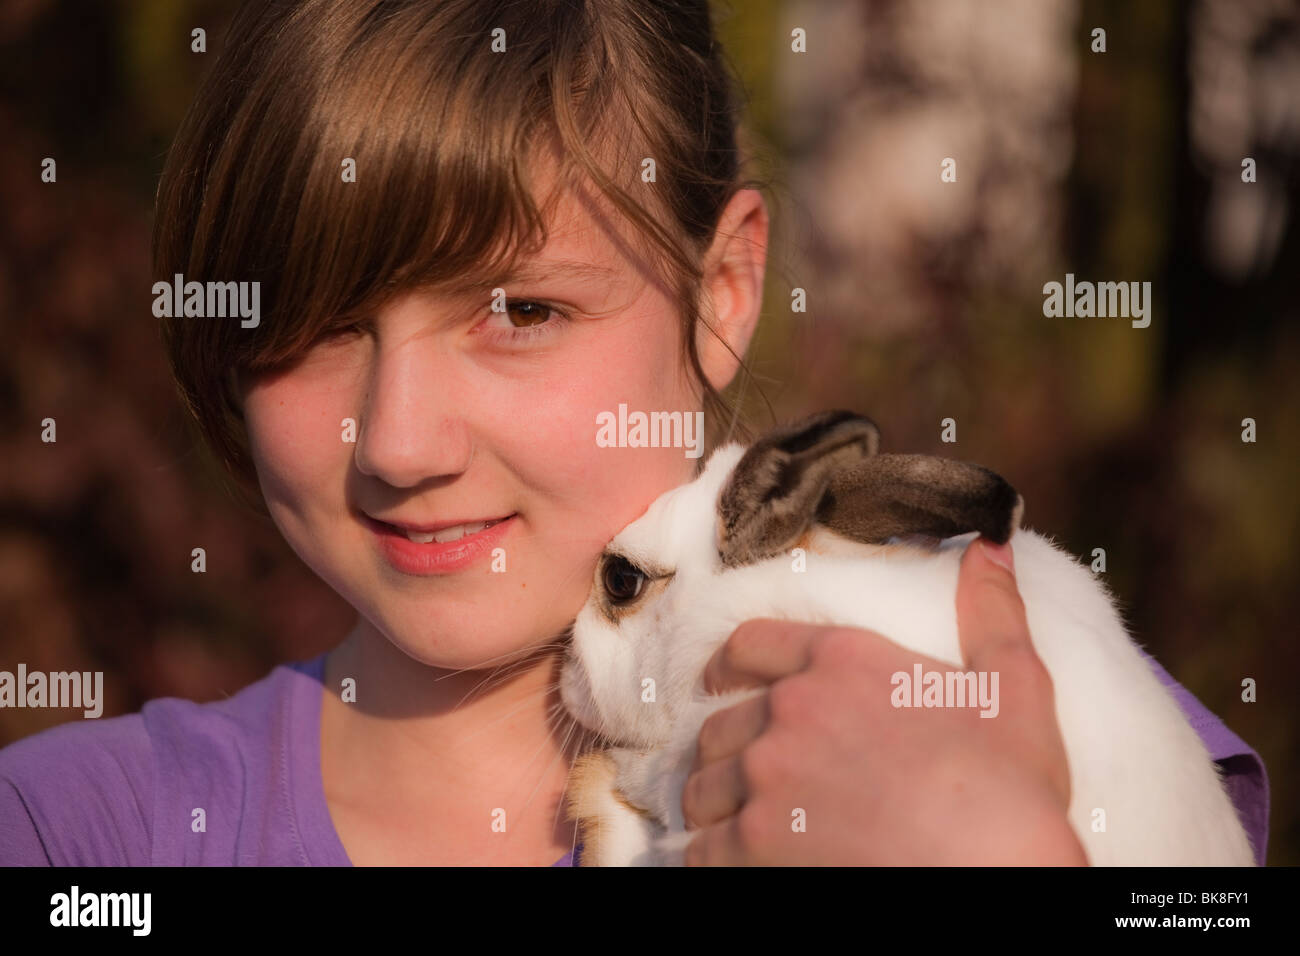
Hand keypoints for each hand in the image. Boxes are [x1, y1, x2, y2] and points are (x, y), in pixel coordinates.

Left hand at [681, 537, 1087, 864]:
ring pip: (703, 786)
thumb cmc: (1007, 789)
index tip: (718, 683)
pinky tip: (736, 862)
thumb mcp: (1012, 687)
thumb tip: (989, 546)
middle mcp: (792, 709)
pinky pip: (701, 847)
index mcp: (842, 661)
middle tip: (747, 773)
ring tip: (736, 821)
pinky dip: (712, 855)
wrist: (995, 867)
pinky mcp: (753, 842)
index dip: (726, 666)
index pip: (749, 645)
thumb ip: (991, 612)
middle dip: (728, 748)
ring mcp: (766, 777)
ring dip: (716, 803)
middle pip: (720, 725)